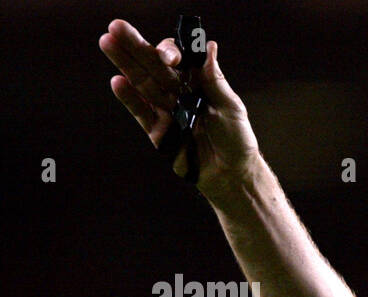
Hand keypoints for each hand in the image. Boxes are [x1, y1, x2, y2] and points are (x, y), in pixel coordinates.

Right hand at [98, 19, 259, 196]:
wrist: (231, 174)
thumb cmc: (237, 139)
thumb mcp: (230, 107)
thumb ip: (214, 79)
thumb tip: (209, 46)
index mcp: (198, 82)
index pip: (178, 60)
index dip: (170, 52)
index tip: (167, 55)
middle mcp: (179, 92)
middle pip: (154, 65)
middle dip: (135, 46)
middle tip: (116, 27)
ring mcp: (166, 110)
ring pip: (143, 83)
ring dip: (125, 64)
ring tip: (107, 42)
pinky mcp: (157, 130)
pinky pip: (141, 111)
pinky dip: (129, 97)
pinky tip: (117, 81)